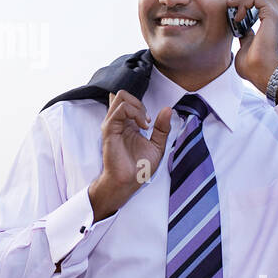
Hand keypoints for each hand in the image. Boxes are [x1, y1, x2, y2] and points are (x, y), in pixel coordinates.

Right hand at [90, 90, 173, 219]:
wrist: (129, 181)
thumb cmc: (139, 168)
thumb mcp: (157, 145)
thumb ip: (162, 128)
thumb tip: (168, 109)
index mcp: (128, 125)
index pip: (128, 102)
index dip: (141, 104)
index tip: (151, 121)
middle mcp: (119, 122)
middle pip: (123, 95)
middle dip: (139, 102)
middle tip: (148, 121)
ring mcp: (113, 124)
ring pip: (120, 97)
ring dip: (138, 106)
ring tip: (146, 122)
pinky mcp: (109, 129)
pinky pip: (119, 110)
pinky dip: (134, 112)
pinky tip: (143, 125)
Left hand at [228, 0, 277, 92]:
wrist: (263, 74)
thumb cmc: (255, 68)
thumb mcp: (246, 48)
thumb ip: (246, 38)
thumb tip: (241, 32)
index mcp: (271, 27)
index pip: (266, 4)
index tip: (235, 3)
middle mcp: (275, 21)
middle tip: (234, 2)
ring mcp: (275, 18)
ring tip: (234, 7)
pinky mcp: (271, 17)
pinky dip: (246, 2)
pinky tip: (239, 16)